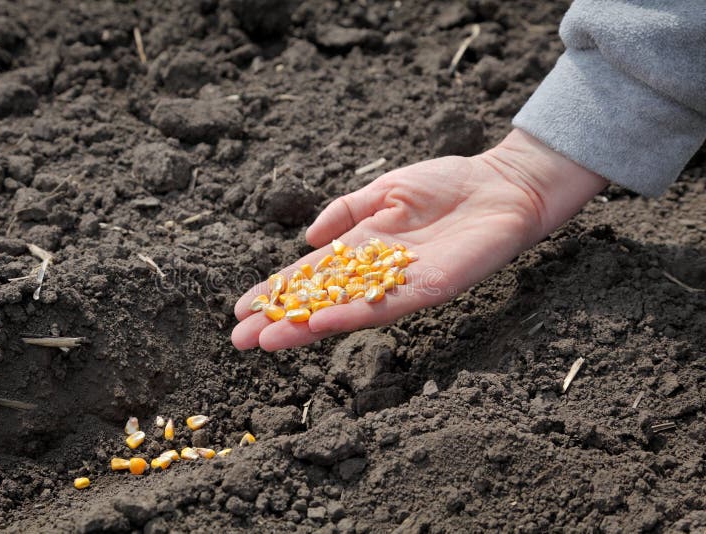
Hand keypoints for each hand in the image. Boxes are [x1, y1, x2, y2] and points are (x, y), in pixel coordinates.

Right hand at [232, 129, 606, 350]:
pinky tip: (318, 324)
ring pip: (344, 312)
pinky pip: (384, 307)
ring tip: (267, 341)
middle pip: (320, 300)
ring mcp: (400, 285)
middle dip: (279, 319)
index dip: (275, 291)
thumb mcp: (383, 189)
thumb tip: (306, 236)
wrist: (503, 186)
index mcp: (362, 248)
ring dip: (304, 328)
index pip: (310, 275)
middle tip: (240, 341)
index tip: (240, 308)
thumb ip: (344, 210)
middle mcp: (375, 274)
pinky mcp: (428, 289)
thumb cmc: (447, 183)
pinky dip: (349, 317)